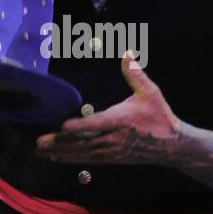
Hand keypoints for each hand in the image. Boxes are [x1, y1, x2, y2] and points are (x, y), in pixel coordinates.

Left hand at [36, 52, 181, 165]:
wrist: (173, 146)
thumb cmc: (160, 117)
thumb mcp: (150, 93)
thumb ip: (135, 74)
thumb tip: (127, 53)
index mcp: (121, 121)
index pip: (97, 124)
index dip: (80, 126)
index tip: (62, 125)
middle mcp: (113, 138)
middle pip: (83, 142)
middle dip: (60, 143)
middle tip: (39, 142)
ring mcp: (112, 151)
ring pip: (82, 153)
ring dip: (61, 152)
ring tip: (41, 151)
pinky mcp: (112, 159)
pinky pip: (88, 160)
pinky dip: (72, 159)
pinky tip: (57, 158)